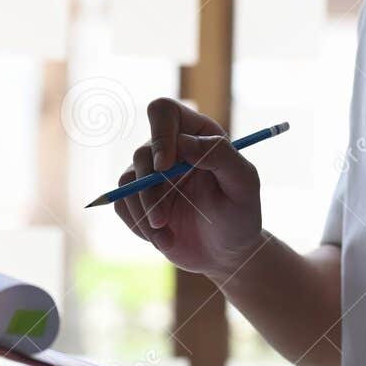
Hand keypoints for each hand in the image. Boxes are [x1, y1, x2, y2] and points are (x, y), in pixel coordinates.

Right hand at [112, 98, 263, 278]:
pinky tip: (164, 239)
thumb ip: (220, 155)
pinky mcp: (138, 199)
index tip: (164, 167)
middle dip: (149, 191)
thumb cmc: (240, 214)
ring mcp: (151, 174)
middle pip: (141, 153)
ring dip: (144, 213)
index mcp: (196, 134)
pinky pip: (122, 204)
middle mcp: (170, 149)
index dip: (160, 135)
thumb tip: (183, 142)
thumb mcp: (244, 183)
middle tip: (162, 220)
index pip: (164, 112)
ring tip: (166, 237)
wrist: (226, 253)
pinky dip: (139, 226)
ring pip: (127, 182)